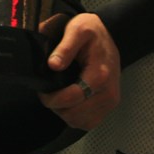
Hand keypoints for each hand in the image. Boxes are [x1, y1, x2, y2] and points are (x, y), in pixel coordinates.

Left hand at [37, 13, 120, 130]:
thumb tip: (53, 64)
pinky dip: (76, 117)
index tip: (43, 92)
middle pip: (75, 114)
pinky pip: (89, 122)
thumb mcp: (77, 30)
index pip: (72, 98)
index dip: (52, 99)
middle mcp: (108, 92)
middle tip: (49, 94)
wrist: (108, 34)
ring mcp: (110, 101)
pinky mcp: (109, 105)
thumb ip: (65, 47)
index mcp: (100, 75)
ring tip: (59, 97)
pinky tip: (70, 103)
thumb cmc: (92, 32)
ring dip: (65, 113)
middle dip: (57, 107)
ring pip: (80, 121)